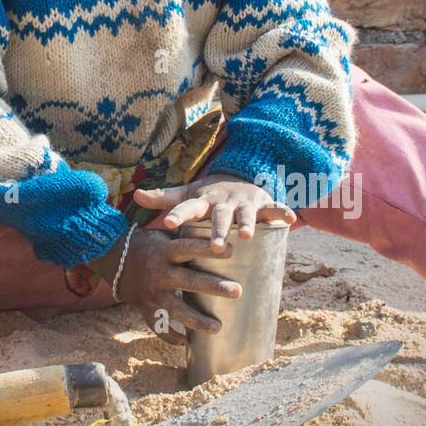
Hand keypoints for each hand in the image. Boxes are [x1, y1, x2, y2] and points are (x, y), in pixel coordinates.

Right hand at [88, 227, 242, 340]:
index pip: (188, 248)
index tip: (231, 250)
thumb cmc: (146, 243)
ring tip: (218, 328)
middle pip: (189, 280)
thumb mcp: (163, 235)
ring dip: (197, 320)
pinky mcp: (144, 308)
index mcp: (164, 251)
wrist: (111, 256)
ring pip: (176, 309)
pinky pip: (157, 326)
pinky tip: (187, 342)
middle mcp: (159, 272)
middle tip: (237, 291)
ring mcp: (151, 293)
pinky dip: (170, 336)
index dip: (207, 249)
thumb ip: (186, 238)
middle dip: (213, 286)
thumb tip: (219, 235)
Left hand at [131, 174, 295, 251]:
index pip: (186, 209)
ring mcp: (244, 202)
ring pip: (246, 214)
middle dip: (218, 231)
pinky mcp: (263, 204)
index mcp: (202, 202)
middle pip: (219, 217)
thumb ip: (163, 198)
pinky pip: (274, 208)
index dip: (176, 216)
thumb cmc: (206, 196)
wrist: (236, 178)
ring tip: (246, 236)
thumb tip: (135, 195)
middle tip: (215, 246)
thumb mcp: (185, 195)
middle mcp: (223, 201)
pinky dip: (282, 212)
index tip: (165, 224)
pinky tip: (290, 219)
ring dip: (247, 224)